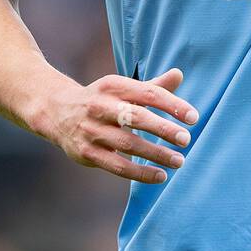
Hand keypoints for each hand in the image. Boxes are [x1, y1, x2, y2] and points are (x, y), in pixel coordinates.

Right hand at [42, 67, 197, 182]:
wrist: (56, 111)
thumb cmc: (102, 100)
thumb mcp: (122, 88)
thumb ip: (152, 86)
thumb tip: (179, 74)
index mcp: (113, 86)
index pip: (147, 93)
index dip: (172, 105)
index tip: (194, 118)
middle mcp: (100, 106)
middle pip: (136, 117)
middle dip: (163, 129)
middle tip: (186, 139)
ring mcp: (91, 130)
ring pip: (127, 144)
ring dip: (156, 153)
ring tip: (179, 161)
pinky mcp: (86, 153)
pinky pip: (117, 166)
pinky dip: (140, 172)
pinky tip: (160, 176)